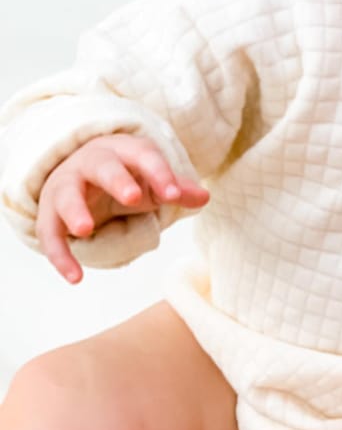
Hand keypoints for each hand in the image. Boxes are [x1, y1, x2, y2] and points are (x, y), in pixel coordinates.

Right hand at [36, 133, 209, 283]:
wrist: (82, 170)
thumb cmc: (126, 176)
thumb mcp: (152, 180)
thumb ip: (175, 189)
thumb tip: (204, 197)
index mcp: (124, 151)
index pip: (144, 156)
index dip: (159, 174)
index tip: (174, 196)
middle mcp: (92, 163)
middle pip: (103, 167)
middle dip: (118, 181)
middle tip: (134, 198)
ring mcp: (67, 185)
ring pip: (67, 194)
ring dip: (75, 210)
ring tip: (86, 229)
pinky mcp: (50, 212)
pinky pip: (50, 233)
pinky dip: (60, 255)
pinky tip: (75, 278)